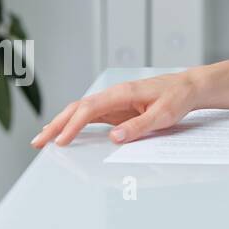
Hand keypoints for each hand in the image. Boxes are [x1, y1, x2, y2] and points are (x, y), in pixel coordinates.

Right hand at [30, 71, 199, 147]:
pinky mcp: (117, 107)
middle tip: (38, 142)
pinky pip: (91, 115)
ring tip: (43, 139)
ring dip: (62, 124)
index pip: (90, 109)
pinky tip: (65, 132)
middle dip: (57, 124)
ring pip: (81, 110)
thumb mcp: (163, 115)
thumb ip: (138, 126)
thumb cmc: (178, 97)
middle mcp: (115, 94)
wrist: (190, 87)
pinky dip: (75, 123)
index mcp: (124, 93)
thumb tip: (114, 137)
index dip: (73, 125)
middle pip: (78, 108)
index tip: (61, 141)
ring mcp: (115, 100)